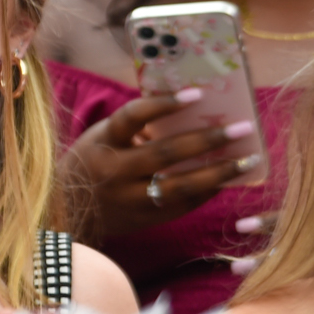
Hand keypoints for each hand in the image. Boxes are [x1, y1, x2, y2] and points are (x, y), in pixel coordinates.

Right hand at [65, 89, 261, 241]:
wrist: (66, 211)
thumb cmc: (92, 162)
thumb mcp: (103, 137)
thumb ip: (137, 126)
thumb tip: (187, 108)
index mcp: (105, 141)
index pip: (134, 117)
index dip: (164, 104)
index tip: (198, 94)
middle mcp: (116, 170)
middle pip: (166, 154)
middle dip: (207, 139)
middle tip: (242, 127)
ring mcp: (130, 198)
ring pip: (180, 186)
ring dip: (218, 173)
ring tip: (247, 160)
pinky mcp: (143, 219)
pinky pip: (181, 205)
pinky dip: (206, 192)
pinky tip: (226, 181)